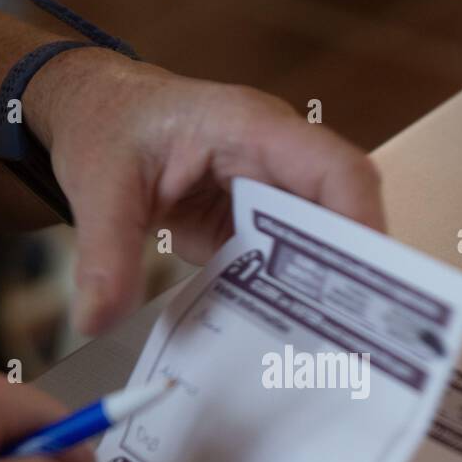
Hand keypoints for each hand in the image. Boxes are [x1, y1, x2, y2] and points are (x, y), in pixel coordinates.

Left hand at [25, 48, 385, 332]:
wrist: (97, 114)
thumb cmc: (108, 124)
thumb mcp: (96, 186)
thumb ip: (103, 253)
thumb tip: (96, 320)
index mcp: (250, 127)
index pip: (333, 168)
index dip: (360, 220)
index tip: (365, 279)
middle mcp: (275, 158)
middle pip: (341, 211)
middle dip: (354, 272)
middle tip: (359, 336)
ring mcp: (268, 192)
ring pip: (319, 241)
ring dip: (325, 290)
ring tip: (333, 348)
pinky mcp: (253, 223)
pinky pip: (285, 261)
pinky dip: (288, 297)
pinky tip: (285, 340)